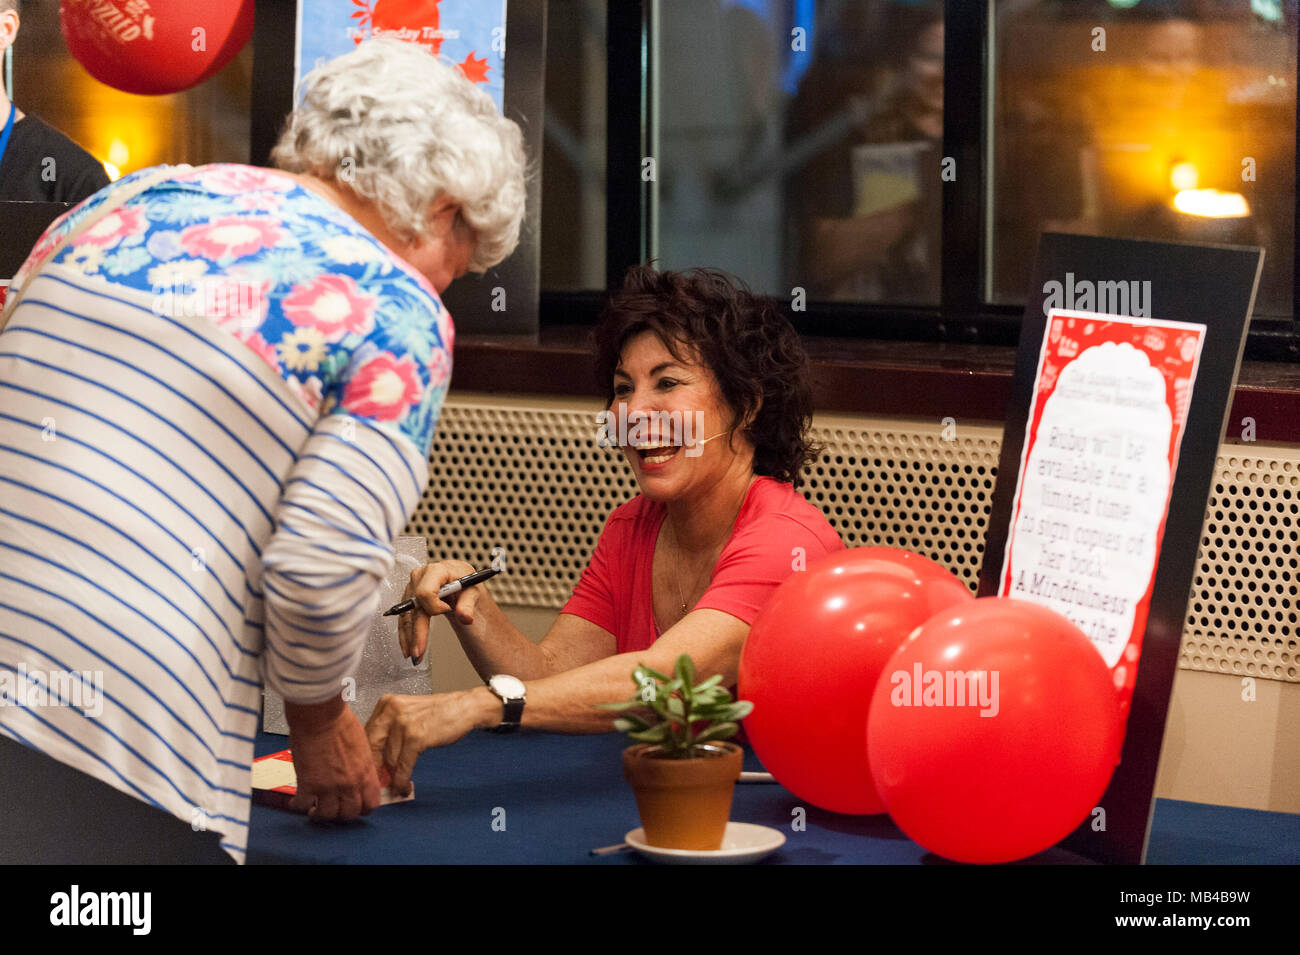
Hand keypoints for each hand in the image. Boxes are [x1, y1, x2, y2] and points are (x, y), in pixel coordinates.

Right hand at [286, 697, 380, 821]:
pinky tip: (296, 802)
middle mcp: (350, 783)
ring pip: (327, 815)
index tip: (355, 807)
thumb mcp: (362, 745)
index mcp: (365, 772)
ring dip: (320, 814)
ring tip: (314, 809)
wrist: (320, 715)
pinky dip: (298, 806)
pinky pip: (303, 805)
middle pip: (350, 814)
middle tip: (334, 809)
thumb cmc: (339, 722)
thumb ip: (362, 764)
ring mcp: (329, 786)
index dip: (363, 809)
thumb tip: (361, 775)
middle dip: (341, 814)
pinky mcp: (308, 784)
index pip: (371, 804)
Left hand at [366, 689, 490, 794]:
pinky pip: (403, 765)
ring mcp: (403, 723)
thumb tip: (378, 761)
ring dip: (392, 778)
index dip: (366, 756)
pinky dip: (402, 779)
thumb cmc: (439, 712)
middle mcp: (391, 711)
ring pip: (389, 759)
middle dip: (374, 768)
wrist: (464, 708)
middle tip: (377, 782)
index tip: (368, 770)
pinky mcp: (415, 737)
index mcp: (387, 704)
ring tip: (396, 787)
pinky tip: (404, 785)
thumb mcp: (408, 715)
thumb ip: (391, 733)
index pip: (367, 733)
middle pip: (371, 746)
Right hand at [399, 559, 478, 663]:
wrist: (459, 581)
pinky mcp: (409, 597)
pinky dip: (406, 634)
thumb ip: (468, 604)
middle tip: (418, 652)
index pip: (425, 591)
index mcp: (437, 570)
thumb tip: (465, 617)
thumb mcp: (473, 591)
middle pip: (414, 607)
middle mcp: (420, 576)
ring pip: (406, 615)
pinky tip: (407, 647)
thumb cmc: (465, 583)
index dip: (434, 606)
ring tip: (413, 656)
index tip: (447, 611)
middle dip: (416, 631)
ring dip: (408, 637)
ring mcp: (412, 587)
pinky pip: (405, 617)